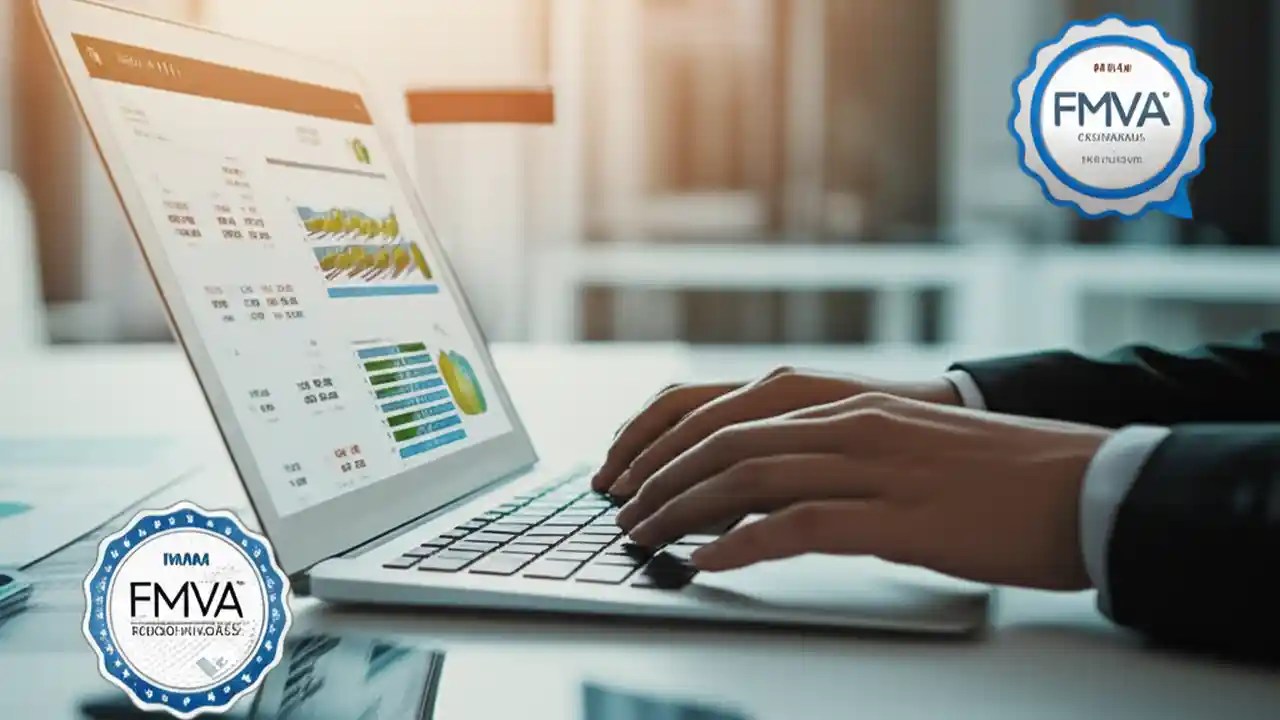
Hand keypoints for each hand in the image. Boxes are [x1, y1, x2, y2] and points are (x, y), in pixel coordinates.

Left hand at [615, 393, 1110, 589]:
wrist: (1085, 484)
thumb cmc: (997, 474)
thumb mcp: (903, 451)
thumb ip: (838, 458)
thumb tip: (771, 492)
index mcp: (848, 406)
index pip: (727, 413)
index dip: (665, 443)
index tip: (630, 473)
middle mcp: (851, 425)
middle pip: (724, 442)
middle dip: (660, 478)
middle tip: (624, 513)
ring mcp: (873, 467)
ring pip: (749, 477)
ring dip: (684, 510)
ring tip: (647, 538)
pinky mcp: (898, 517)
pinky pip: (801, 525)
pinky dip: (744, 544)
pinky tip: (709, 562)